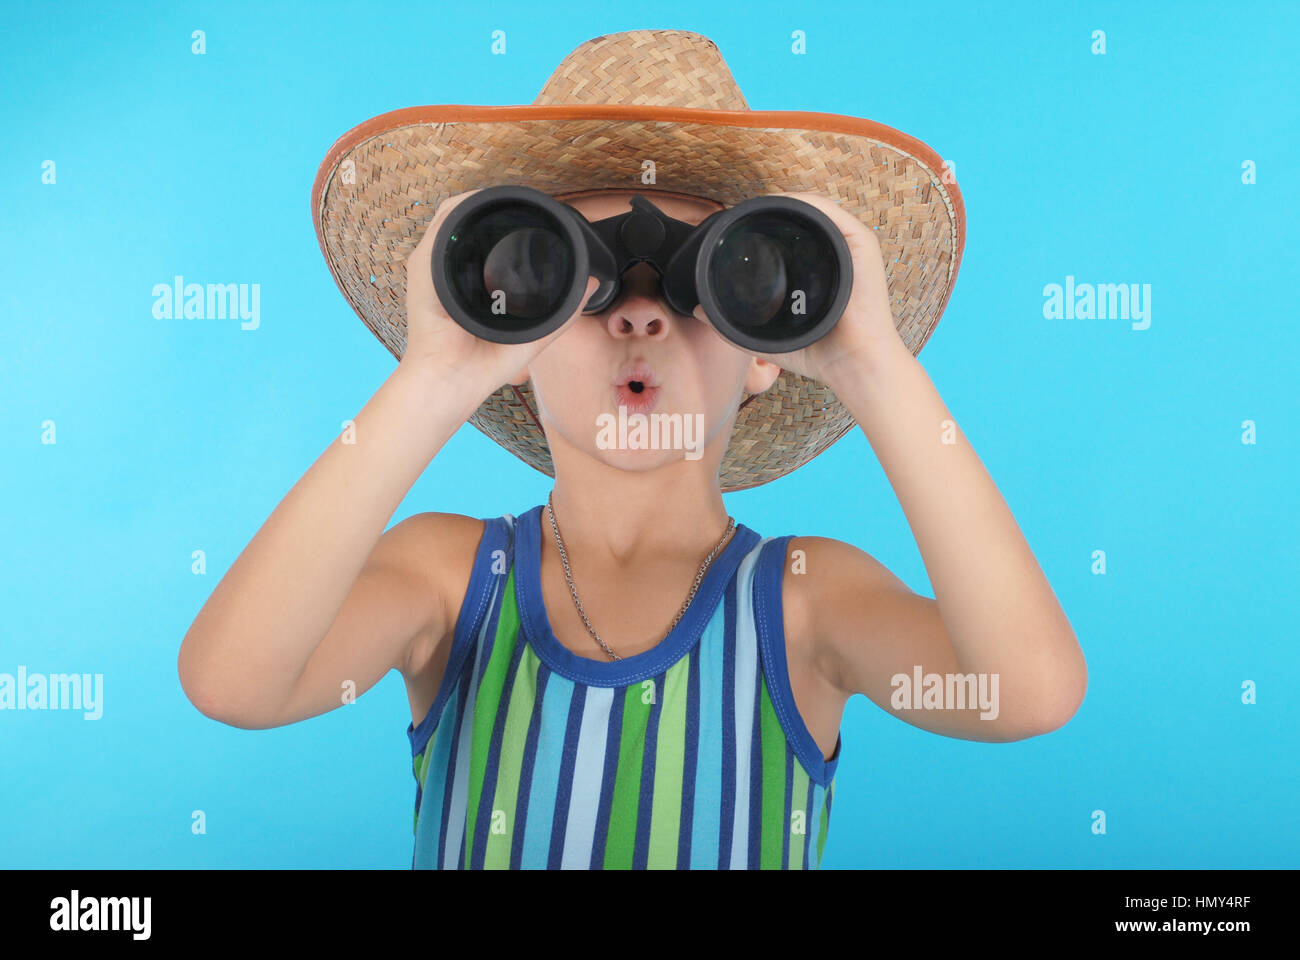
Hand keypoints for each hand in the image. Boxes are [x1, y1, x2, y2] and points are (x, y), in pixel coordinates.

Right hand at [399, 189, 599, 398]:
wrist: (452, 381)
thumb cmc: (484, 365)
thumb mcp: (534, 334)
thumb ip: (563, 312)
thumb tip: (592, 284)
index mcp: (472, 283)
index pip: (489, 239)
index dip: (511, 221)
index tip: (537, 215)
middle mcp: (450, 270)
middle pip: (470, 221)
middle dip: (496, 206)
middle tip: (527, 203)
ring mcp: (433, 266)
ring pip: (454, 215)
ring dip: (478, 202)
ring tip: (508, 198)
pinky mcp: (422, 266)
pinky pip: (440, 227)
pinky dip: (459, 210)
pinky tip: (479, 204)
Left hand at [693, 190, 905, 387]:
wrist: (854, 366)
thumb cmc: (818, 354)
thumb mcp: (765, 337)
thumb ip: (731, 326)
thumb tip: (698, 310)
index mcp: (817, 267)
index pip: (787, 234)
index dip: (760, 225)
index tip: (733, 227)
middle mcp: (834, 252)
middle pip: (799, 217)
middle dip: (768, 211)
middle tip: (737, 214)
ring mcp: (850, 245)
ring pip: (812, 209)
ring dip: (782, 202)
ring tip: (753, 206)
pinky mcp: (863, 243)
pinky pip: (831, 212)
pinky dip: (805, 203)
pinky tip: (781, 206)